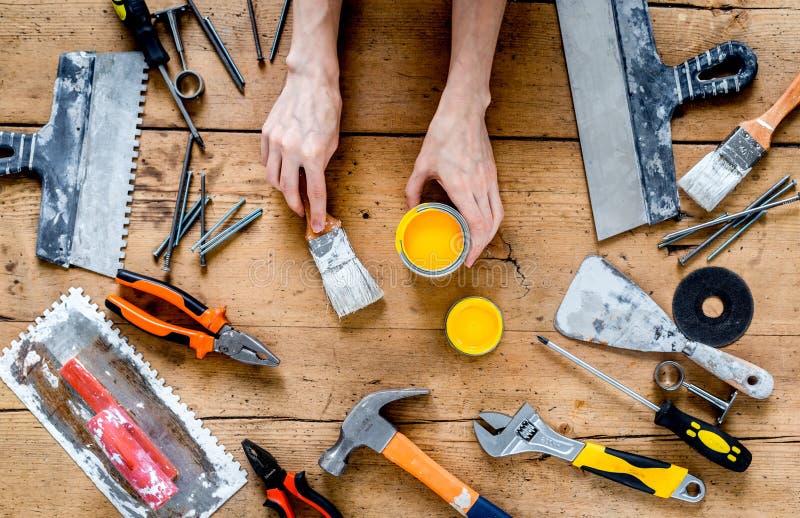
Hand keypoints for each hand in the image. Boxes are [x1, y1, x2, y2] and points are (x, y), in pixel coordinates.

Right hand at [261, 70, 340, 232]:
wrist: (310, 81)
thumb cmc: (326, 108)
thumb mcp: (333, 140)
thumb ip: (322, 163)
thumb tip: (313, 181)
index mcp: (313, 154)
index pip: (315, 192)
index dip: (316, 212)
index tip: (316, 224)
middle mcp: (291, 150)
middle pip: (288, 190)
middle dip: (295, 205)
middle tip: (302, 211)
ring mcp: (276, 142)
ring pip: (273, 178)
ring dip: (282, 190)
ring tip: (291, 191)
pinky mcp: (266, 134)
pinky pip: (266, 161)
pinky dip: (273, 170)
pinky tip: (282, 171)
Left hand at [406, 90, 502, 266]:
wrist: (463, 113)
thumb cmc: (442, 136)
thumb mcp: (421, 165)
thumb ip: (413, 191)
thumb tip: (411, 211)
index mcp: (460, 185)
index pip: (476, 224)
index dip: (474, 245)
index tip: (468, 258)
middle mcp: (479, 184)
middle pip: (489, 225)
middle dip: (482, 245)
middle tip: (471, 256)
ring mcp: (489, 179)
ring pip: (497, 215)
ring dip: (490, 234)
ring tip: (478, 243)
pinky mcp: (493, 174)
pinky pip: (497, 203)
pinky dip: (492, 219)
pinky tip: (482, 223)